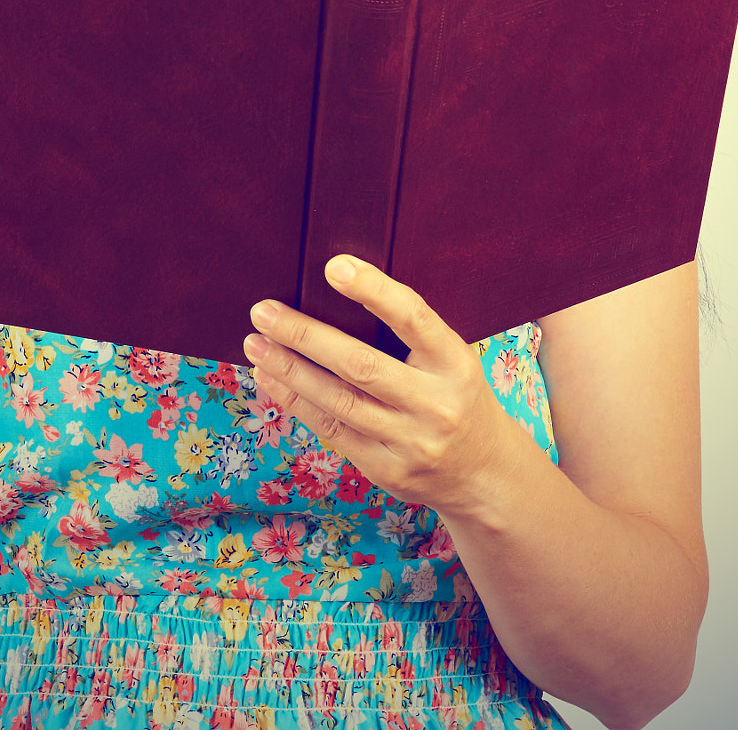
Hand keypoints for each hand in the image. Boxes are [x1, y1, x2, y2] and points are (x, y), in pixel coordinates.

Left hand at [244, 255, 530, 517]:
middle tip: (264, 311)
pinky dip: (296, 403)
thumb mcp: (450, 358)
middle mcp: (436, 404)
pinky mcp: (387, 471)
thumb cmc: (454, 395)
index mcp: (456, 363)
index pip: (413, 318)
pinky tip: (271, 380)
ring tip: (255, 344)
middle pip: (360, 365)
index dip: (373, 290)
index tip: (332, 266)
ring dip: (288, 370)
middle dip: (304, 336)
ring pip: (337, 402)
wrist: (483, 472)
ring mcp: (411, 443)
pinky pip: (332, 431)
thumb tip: (334, 289)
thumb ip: (408, 332)